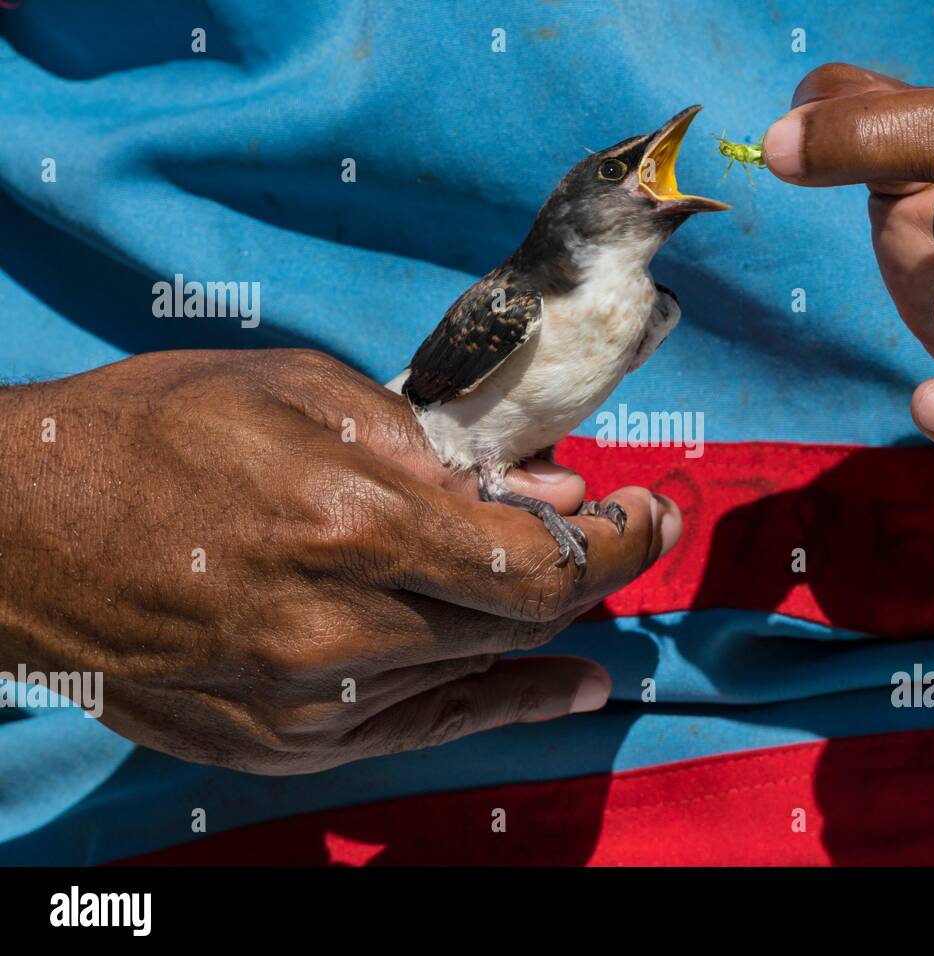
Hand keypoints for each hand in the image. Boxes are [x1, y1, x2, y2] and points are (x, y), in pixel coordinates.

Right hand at [0, 349, 679, 773]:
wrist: (21, 535)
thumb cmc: (156, 435)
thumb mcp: (302, 395)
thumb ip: (438, 447)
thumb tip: (553, 486)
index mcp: (350, 524)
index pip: (540, 559)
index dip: (624, 540)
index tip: (658, 512)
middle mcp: (340, 632)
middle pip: (522, 619)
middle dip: (591, 570)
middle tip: (621, 530)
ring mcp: (311, 705)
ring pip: (483, 671)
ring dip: (543, 623)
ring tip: (576, 585)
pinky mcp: (286, 746)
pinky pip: (428, 727)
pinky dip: (504, 697)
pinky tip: (566, 684)